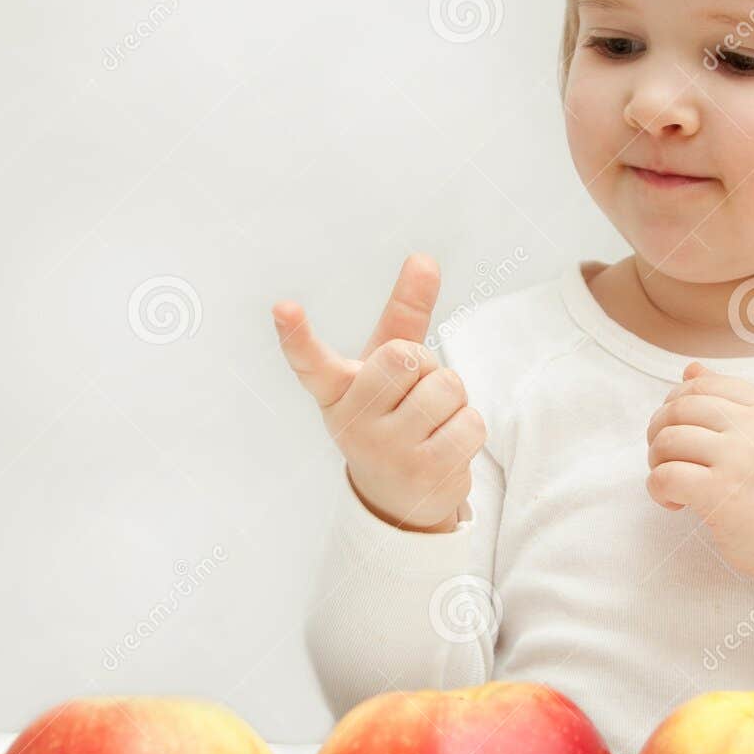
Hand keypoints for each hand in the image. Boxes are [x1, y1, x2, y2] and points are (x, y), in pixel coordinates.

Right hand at [272, 253, 485, 531]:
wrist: (399, 495)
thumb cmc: (393, 414)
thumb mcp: (389, 365)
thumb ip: (404, 314)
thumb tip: (424, 258)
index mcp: (336, 389)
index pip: (312, 360)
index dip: (297, 334)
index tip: (284, 308)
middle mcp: (351, 420)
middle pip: (408, 356)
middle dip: (428, 367)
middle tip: (416, 394)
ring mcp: (384, 450)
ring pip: (447, 387)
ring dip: (454, 400)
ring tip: (432, 423)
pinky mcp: (422, 474)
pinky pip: (470, 423)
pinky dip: (470, 427)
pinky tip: (447, 446)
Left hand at [645, 360, 753, 590]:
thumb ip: (732, 400)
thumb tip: (689, 370)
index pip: (705, 385)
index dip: (677, 401)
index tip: (676, 427)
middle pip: (680, 408)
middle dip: (659, 429)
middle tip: (665, 455)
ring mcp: (738, 459)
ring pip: (668, 440)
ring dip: (656, 460)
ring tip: (671, 479)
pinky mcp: (720, 493)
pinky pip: (665, 476)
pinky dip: (658, 488)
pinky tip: (674, 502)